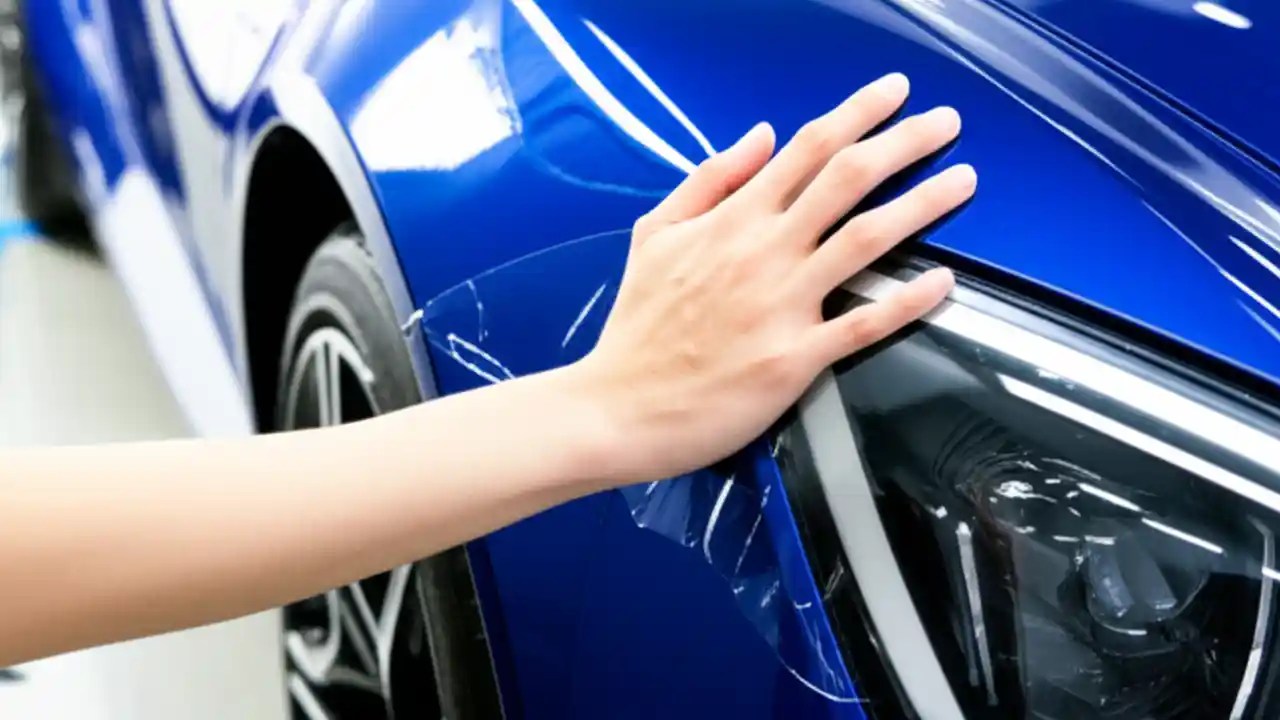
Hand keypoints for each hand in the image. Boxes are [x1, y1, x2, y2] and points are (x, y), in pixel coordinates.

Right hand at [573, 73, 974, 483]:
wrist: (618, 408)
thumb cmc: (637, 328)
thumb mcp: (656, 234)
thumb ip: (709, 180)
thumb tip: (760, 136)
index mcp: (731, 220)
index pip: (806, 148)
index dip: (859, 112)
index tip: (894, 94)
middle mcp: (762, 251)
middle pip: (849, 177)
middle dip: (906, 140)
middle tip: (947, 122)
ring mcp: (781, 304)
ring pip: (868, 237)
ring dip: (923, 203)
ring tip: (964, 180)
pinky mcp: (793, 358)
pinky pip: (864, 324)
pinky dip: (908, 300)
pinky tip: (943, 282)